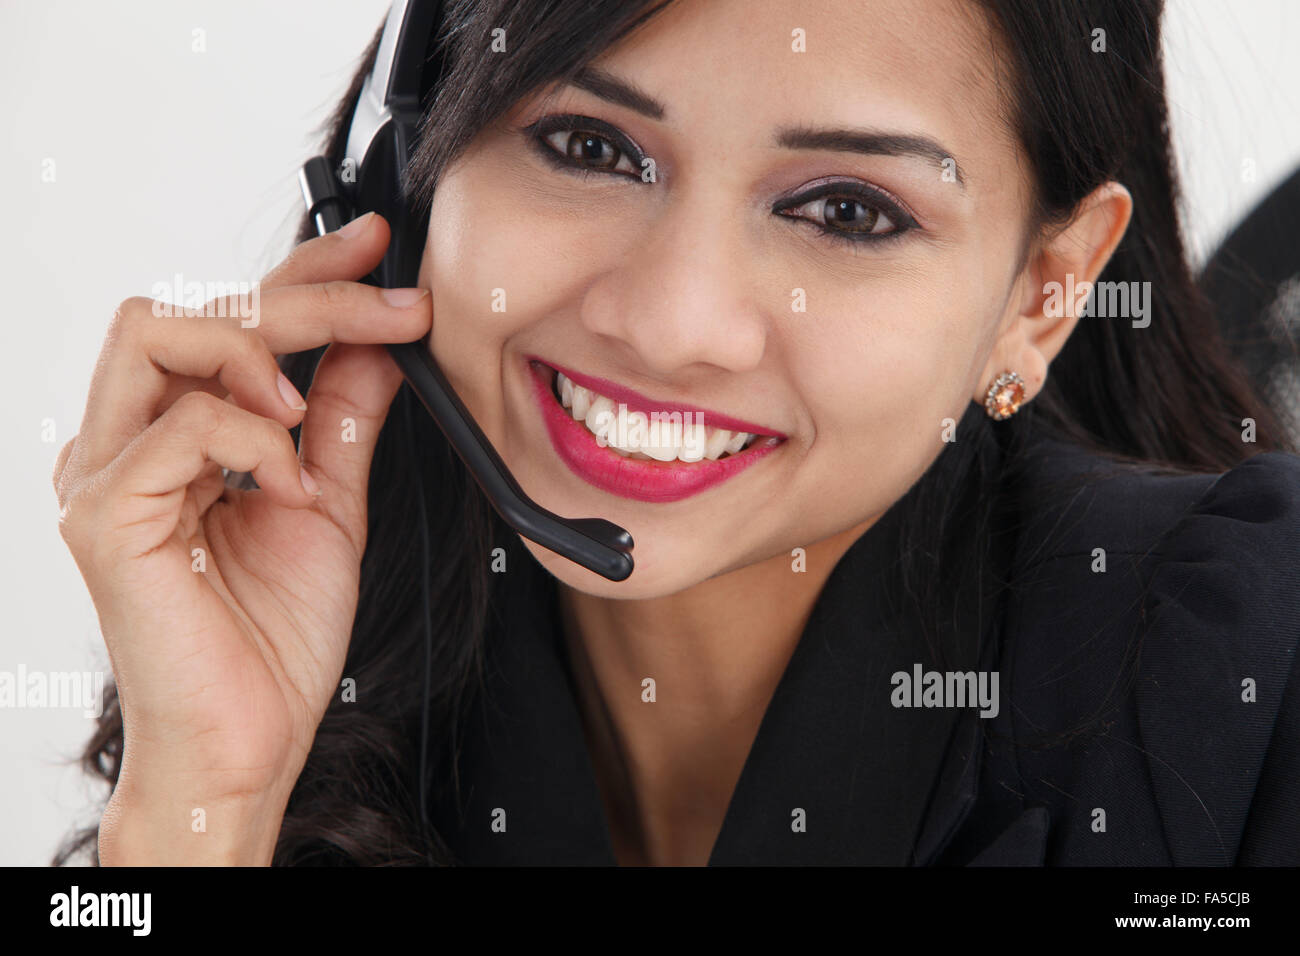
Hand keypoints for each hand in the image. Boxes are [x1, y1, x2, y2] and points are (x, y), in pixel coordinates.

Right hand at [52, 212, 430, 862]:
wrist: (251, 738)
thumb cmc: (274, 639)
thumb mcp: (329, 505)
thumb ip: (340, 420)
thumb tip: (375, 346)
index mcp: (174, 436)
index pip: (230, 319)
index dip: (304, 270)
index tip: (374, 247)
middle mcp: (127, 442)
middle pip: (194, 306)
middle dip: (305, 295)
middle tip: (391, 311)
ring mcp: (105, 473)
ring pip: (160, 332)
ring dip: (259, 354)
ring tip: (305, 416)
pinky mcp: (105, 513)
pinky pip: (179, 424)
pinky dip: (252, 442)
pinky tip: (286, 489)